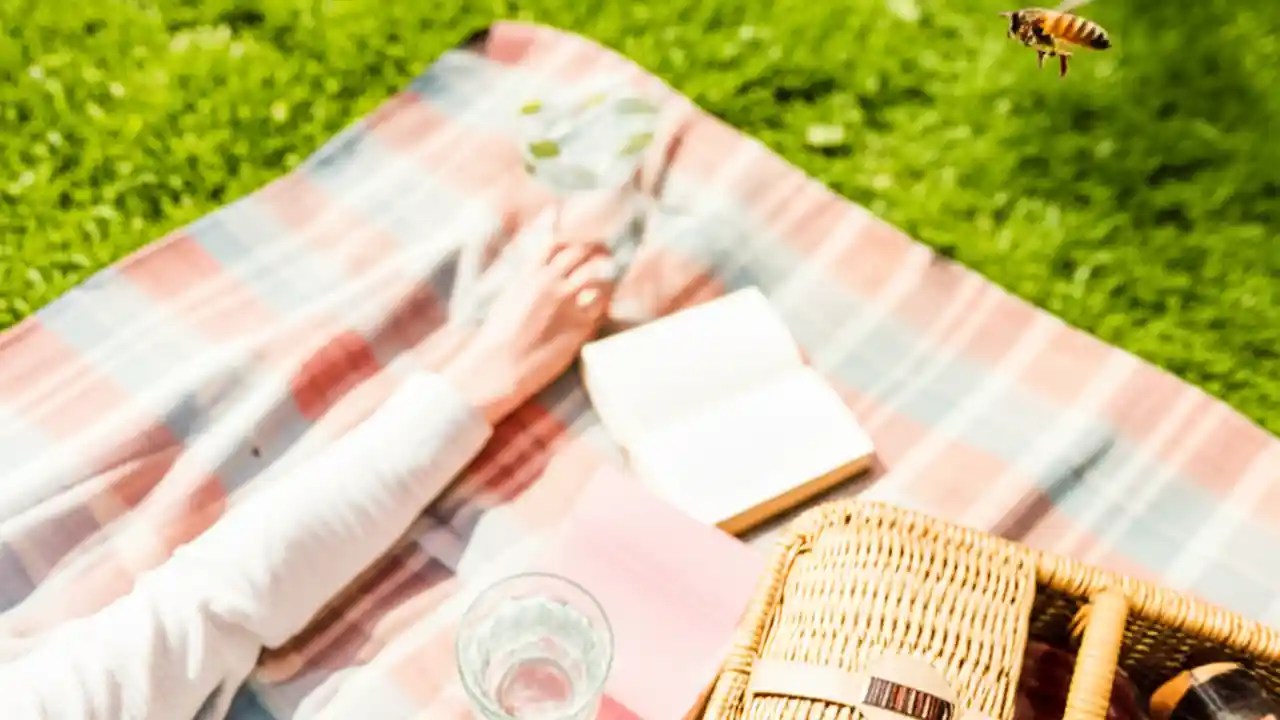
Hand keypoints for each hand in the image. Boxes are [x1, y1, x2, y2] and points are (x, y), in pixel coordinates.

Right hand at [443, 236, 614, 424]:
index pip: (558, 241)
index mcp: (529, 274)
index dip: (576, 238)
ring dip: (608, 270)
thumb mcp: (510, 297)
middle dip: (598, 249)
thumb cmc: (499, 338)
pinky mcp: (580, 326)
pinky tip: (605, 303)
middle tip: (605, 254)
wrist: (497, 367)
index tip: (584, 241)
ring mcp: (566, 302)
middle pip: (583, 250)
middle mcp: (549, 282)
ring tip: (611, 273)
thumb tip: (543, 268)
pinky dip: (606, 300)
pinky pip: (603, 305)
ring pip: (598, 272)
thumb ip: (529, 279)